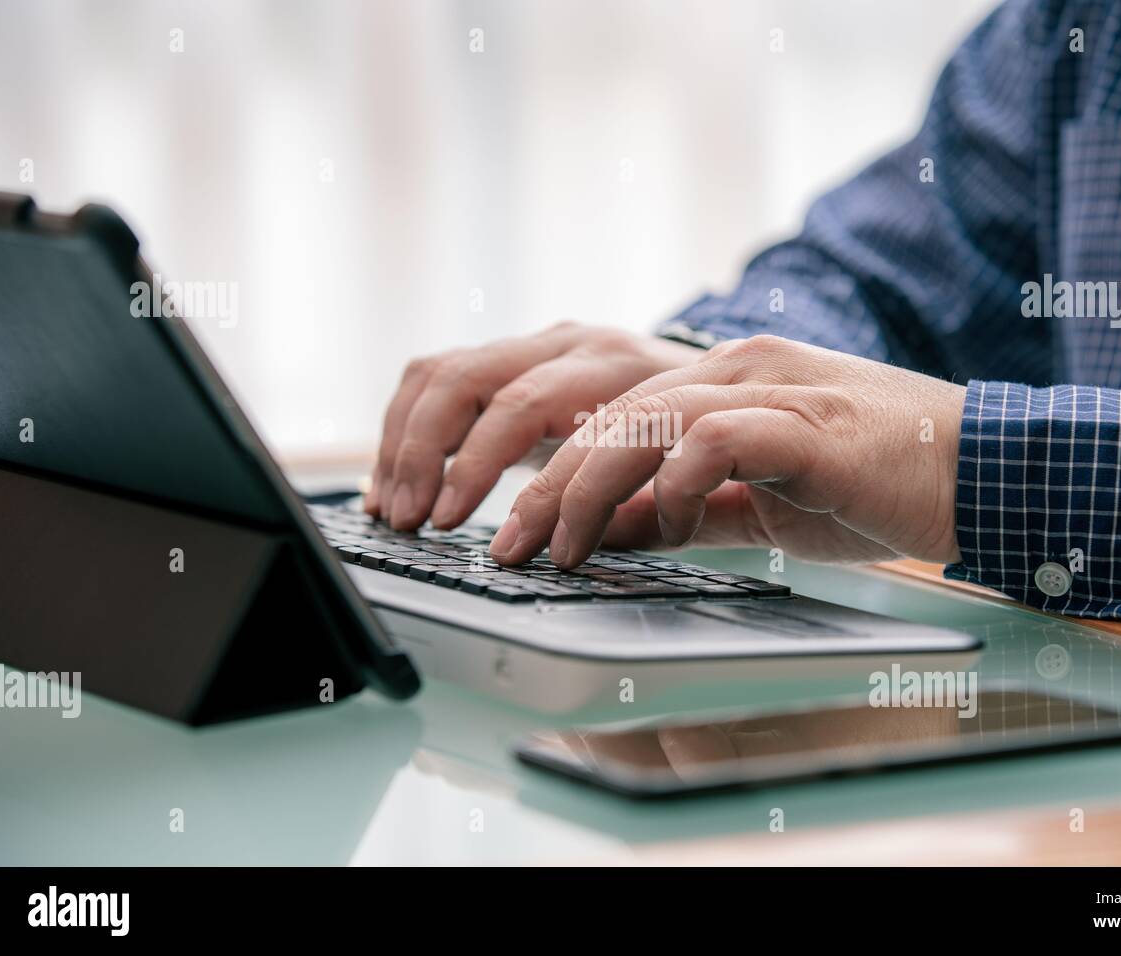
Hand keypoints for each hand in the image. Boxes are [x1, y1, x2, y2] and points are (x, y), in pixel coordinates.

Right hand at [366, 322, 704, 529]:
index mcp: (616, 367)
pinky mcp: (515, 360)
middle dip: (423, 454)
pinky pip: (439, 378)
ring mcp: (538, 345)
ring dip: (404, 442)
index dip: (476, 466)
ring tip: (391, 510)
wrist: (729, 384)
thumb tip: (569, 552)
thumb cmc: (713, 439)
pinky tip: (398, 482)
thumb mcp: (693, 474)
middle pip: (465, 379)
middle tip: (408, 521)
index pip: (522, 405)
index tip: (448, 523)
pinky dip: (408, 429)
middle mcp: (570, 343)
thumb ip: (641, 512)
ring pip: (439, 372)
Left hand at [488, 334, 965, 567]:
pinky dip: (676, 485)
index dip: (543, 467)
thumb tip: (605, 535)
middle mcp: (733, 368)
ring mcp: (770, 386)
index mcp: (716, 379)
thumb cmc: (868, 487)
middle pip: (603, 408)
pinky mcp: (806, 422)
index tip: (509, 531)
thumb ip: (679, 511)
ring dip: (586, 488)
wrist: (977, 473)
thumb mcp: (751, 504)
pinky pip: (714, 438)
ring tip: (562, 549)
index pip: (603, 410)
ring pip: (643, 418)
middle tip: (510, 546)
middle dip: (540, 482)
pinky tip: (671, 526)